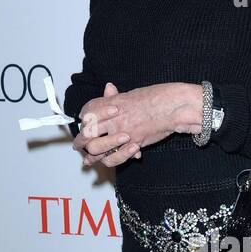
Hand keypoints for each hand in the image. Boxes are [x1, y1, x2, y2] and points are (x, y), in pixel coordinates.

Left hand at [75, 81, 203, 165]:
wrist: (172, 105)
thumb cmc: (156, 97)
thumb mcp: (131, 94)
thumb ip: (116, 96)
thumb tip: (108, 89)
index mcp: (112, 102)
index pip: (87, 111)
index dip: (83, 119)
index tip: (82, 124)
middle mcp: (113, 116)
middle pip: (87, 131)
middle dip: (80, 141)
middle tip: (78, 146)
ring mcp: (122, 130)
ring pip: (96, 147)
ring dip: (92, 154)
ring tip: (89, 160)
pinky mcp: (132, 143)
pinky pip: (114, 156)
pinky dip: (110, 160)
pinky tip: (105, 162)